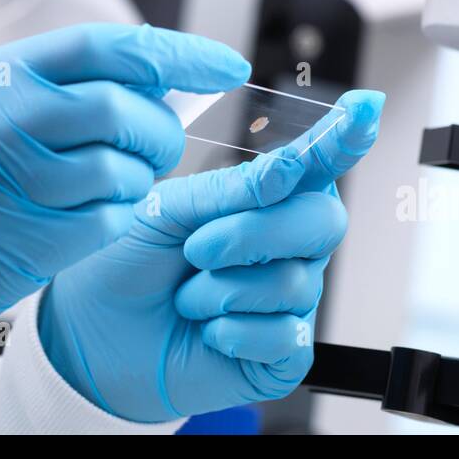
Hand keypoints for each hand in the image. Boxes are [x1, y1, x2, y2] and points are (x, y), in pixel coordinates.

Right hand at [0, 23, 250, 343]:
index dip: (177, 52)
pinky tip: (98, 212)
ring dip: (141, 176)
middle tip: (157, 141)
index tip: (226, 65)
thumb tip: (161, 77)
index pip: (106, 47)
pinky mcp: (28, 240)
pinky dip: (121, 215)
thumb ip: (64, 85)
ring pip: (122, 169)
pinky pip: (110, 219)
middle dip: (158, 127)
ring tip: (120, 179)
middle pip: (121, 109)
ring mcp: (10, 182)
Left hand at [38, 89, 384, 421]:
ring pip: (295, 283)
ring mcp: (290, 300)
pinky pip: (283, 335)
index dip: (343, 136)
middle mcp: (287, 245)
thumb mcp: (169, 209)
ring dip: (224, 289)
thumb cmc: (128, 263)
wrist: (93, 335)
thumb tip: (289, 166)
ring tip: (188, 294)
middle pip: (323, 222)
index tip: (365, 105)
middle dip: (254, 233)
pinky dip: (230, 331)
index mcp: (263, 198)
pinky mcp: (283, 352)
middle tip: (198, 248)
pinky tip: (206, 329)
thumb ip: (232, 189)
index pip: (317, 163)